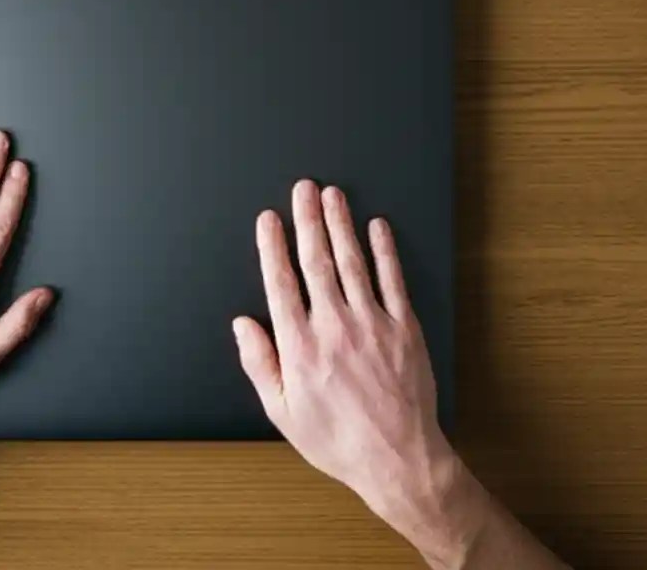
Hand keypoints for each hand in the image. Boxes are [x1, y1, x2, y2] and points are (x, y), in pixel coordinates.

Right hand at [233, 180, 460, 537]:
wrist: (397, 458)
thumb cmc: (337, 440)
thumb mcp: (282, 412)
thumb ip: (260, 364)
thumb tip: (242, 326)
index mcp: (300, 347)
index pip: (281, 283)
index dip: (273, 247)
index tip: (269, 219)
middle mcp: (334, 326)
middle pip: (317, 261)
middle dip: (307, 220)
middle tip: (302, 189)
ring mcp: (372, 324)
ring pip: (352, 262)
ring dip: (341, 224)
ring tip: (333, 195)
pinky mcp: (404, 329)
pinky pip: (392, 280)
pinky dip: (385, 251)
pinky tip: (377, 228)